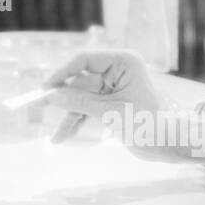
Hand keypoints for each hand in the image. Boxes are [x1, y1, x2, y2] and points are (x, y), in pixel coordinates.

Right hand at [42, 49, 170, 158]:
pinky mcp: (111, 103)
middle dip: (62, 98)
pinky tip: (63, 137)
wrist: (168, 145)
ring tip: (55, 137)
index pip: (84, 59)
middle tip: (36, 107)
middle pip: (80, 80)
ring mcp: (113, 87)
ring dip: (68, 116)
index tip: (44, 88)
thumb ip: (79, 102)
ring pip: (81, 97)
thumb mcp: (110, 112)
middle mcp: (117, 70)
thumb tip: (51, 96)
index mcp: (123, 62)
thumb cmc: (147, 124)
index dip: (62, 73)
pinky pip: (88, 108)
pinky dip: (77, 121)